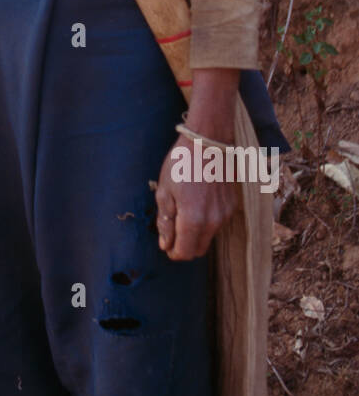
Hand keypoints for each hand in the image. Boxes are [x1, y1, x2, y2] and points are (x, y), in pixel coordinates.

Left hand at [153, 133, 236, 260]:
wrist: (208, 142)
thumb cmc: (181, 163)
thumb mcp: (164, 191)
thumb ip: (165, 222)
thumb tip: (165, 244)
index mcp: (193, 220)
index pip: (184, 253)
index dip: (173, 252)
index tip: (166, 243)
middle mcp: (213, 222)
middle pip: (198, 250)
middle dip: (184, 246)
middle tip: (173, 230)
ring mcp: (225, 215)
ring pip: (208, 237)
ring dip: (196, 233)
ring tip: (184, 209)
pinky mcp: (232, 206)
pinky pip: (218, 224)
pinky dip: (207, 221)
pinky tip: (198, 201)